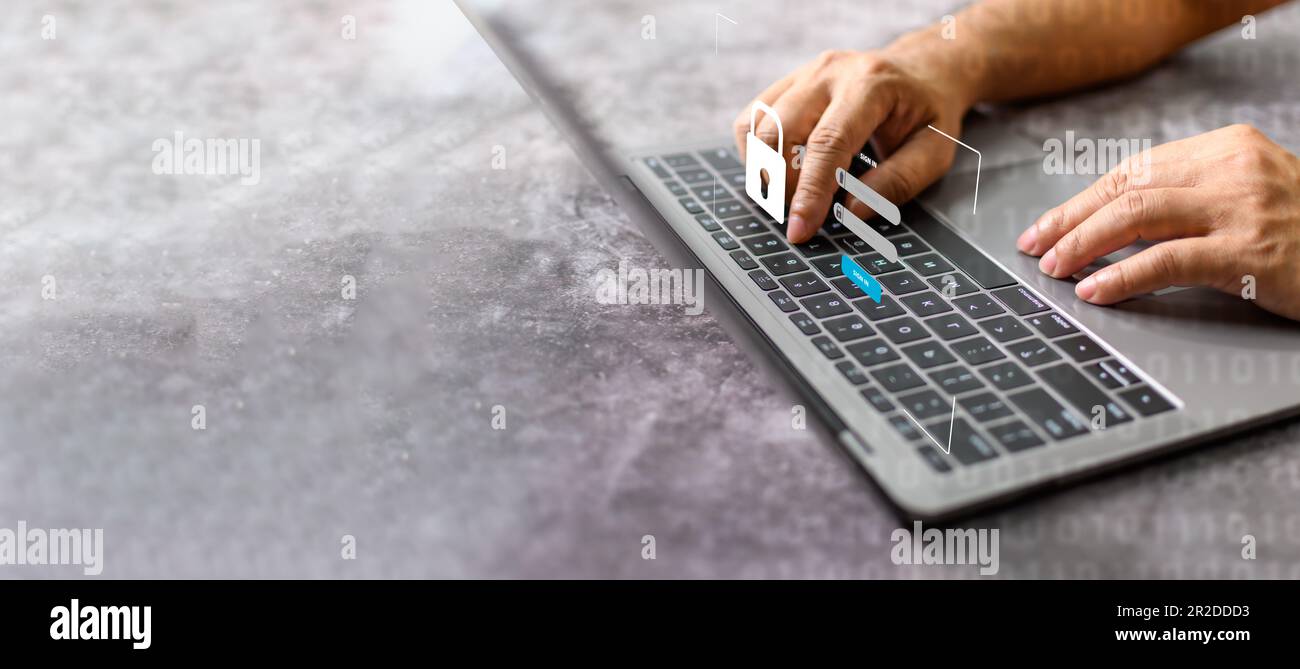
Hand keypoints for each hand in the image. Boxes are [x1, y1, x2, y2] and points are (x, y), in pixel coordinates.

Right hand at [734, 48, 971, 242]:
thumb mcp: (935, 150)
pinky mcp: (787, 83)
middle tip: (797, 216)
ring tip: (788, 196)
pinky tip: (779, 172)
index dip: (809, 192)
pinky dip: (755, 154)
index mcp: (870, 85)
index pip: (828, 143)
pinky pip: (750, 120)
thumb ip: (898, 181)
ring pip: (756, 126)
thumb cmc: (928, 113)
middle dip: (780, 185)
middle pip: (780, 131)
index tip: (799, 230)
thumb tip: (852, 211)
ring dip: (763, 171)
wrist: (922, 70)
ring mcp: (803, 74)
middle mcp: (830, 72)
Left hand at [1018, 124, 1299, 320]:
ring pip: (1138, 216)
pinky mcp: (1250, 251)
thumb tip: (1107, 224)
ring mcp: (1242, 207)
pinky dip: (1121, 275)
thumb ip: (1188, 199)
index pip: (1133, 171)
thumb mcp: (1245, 197)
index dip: (1081, 201)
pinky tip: (1094, 289)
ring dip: (1084, 244)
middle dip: (1070, 221)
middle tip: (1036, 248)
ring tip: (1055, 268)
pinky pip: (1168, 260)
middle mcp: (1232, 168)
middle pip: (1127, 189)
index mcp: (1225, 148)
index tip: (1045, 227)